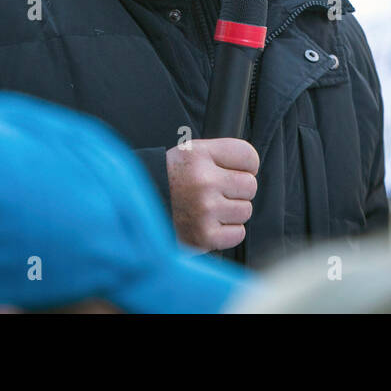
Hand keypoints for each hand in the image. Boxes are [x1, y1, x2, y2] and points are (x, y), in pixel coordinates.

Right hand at [165, 137, 258, 251]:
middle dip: (237, 190)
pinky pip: (238, 233)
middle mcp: (203, 180)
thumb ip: (219, 155)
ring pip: (245, 210)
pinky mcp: (204, 236)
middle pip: (250, 185)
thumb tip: (252, 168)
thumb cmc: (169, 181)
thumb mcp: (188, 153)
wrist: (139, 210)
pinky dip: (226, 232)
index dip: (246, 165)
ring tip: (209, 209)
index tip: (235, 171)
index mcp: (198, 155)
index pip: (248, 155)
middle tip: (217, 192)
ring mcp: (204, 210)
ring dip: (231, 212)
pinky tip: (209, 224)